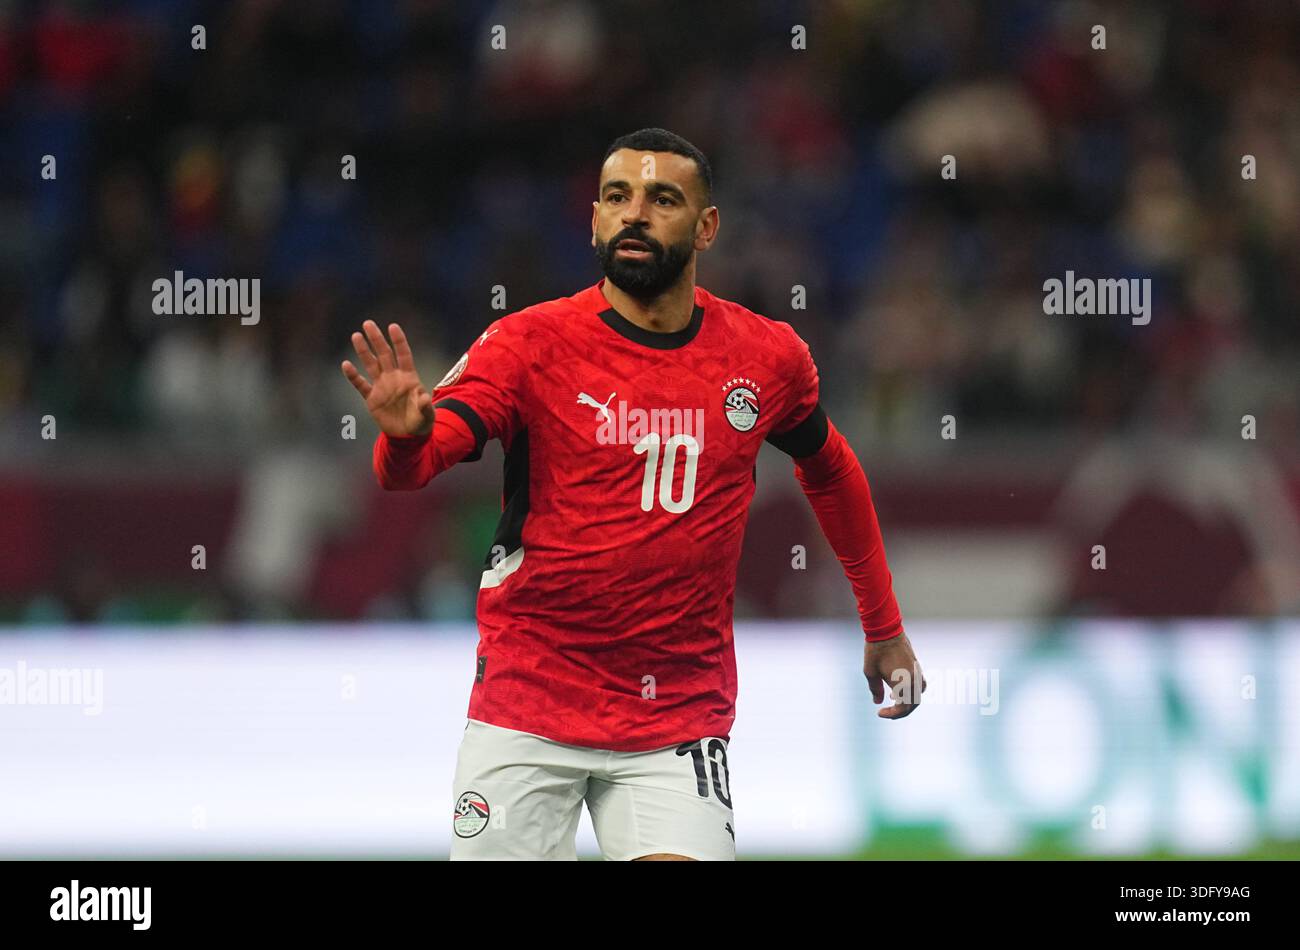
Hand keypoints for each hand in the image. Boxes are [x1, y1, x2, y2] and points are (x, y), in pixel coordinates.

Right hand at [341, 320, 434, 437]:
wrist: (407, 437)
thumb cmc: (421, 423)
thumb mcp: (426, 415)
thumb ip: (424, 406)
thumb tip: (424, 398)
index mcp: (409, 378)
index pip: (403, 355)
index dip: (399, 341)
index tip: (392, 326)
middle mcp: (394, 378)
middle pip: (384, 354)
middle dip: (377, 339)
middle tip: (368, 323)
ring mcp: (382, 387)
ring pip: (371, 364)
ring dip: (363, 351)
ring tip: (356, 336)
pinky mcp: (372, 398)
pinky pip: (360, 384)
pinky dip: (353, 376)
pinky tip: (346, 365)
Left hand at [864, 630, 925, 719]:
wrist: (886, 630)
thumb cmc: (876, 651)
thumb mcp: (870, 673)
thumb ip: (875, 689)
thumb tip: (878, 702)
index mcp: (903, 684)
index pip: (903, 708)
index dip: (892, 714)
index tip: (879, 713)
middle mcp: (914, 680)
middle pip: (913, 704)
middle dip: (900, 711)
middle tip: (886, 712)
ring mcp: (917, 672)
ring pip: (918, 694)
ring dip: (908, 701)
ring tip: (893, 699)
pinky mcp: (917, 666)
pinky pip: (919, 684)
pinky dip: (911, 691)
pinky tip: (898, 688)